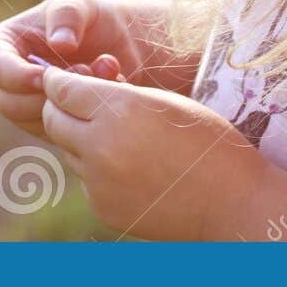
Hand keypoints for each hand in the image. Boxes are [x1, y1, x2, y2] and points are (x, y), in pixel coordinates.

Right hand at [0, 0, 133, 136]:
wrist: (123, 44)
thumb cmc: (93, 17)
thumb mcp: (80, 3)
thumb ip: (67, 14)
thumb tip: (58, 44)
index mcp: (1, 45)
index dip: (14, 74)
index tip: (44, 75)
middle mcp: (7, 80)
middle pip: (8, 102)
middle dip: (46, 94)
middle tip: (83, 74)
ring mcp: (27, 106)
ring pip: (34, 121)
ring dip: (68, 105)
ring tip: (101, 77)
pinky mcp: (50, 125)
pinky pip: (58, 132)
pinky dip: (81, 117)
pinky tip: (105, 95)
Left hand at [40, 66, 266, 239]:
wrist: (233, 204)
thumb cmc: (207, 141)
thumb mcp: (163, 101)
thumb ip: (116, 94)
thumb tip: (77, 87)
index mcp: (119, 112)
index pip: (62, 89)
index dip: (58, 81)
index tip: (58, 77)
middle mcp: (101, 148)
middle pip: (53, 120)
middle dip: (59, 108)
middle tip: (73, 103)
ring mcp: (100, 183)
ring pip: (69, 152)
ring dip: (81, 141)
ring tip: (120, 139)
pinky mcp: (104, 209)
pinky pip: (86, 181)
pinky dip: (98, 172)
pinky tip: (132, 170)